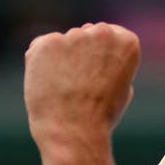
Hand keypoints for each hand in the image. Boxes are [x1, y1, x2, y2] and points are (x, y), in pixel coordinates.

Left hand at [24, 23, 139, 153]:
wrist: (74, 131)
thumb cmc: (99, 118)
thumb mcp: (120, 89)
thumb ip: (113, 66)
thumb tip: (102, 55)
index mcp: (126, 42)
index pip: (107, 36)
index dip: (97, 59)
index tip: (95, 80)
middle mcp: (103, 32)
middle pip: (84, 36)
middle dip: (77, 56)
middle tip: (76, 88)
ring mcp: (74, 36)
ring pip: (61, 43)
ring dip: (58, 61)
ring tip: (61, 90)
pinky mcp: (48, 43)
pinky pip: (39, 49)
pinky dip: (38, 64)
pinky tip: (47, 85)